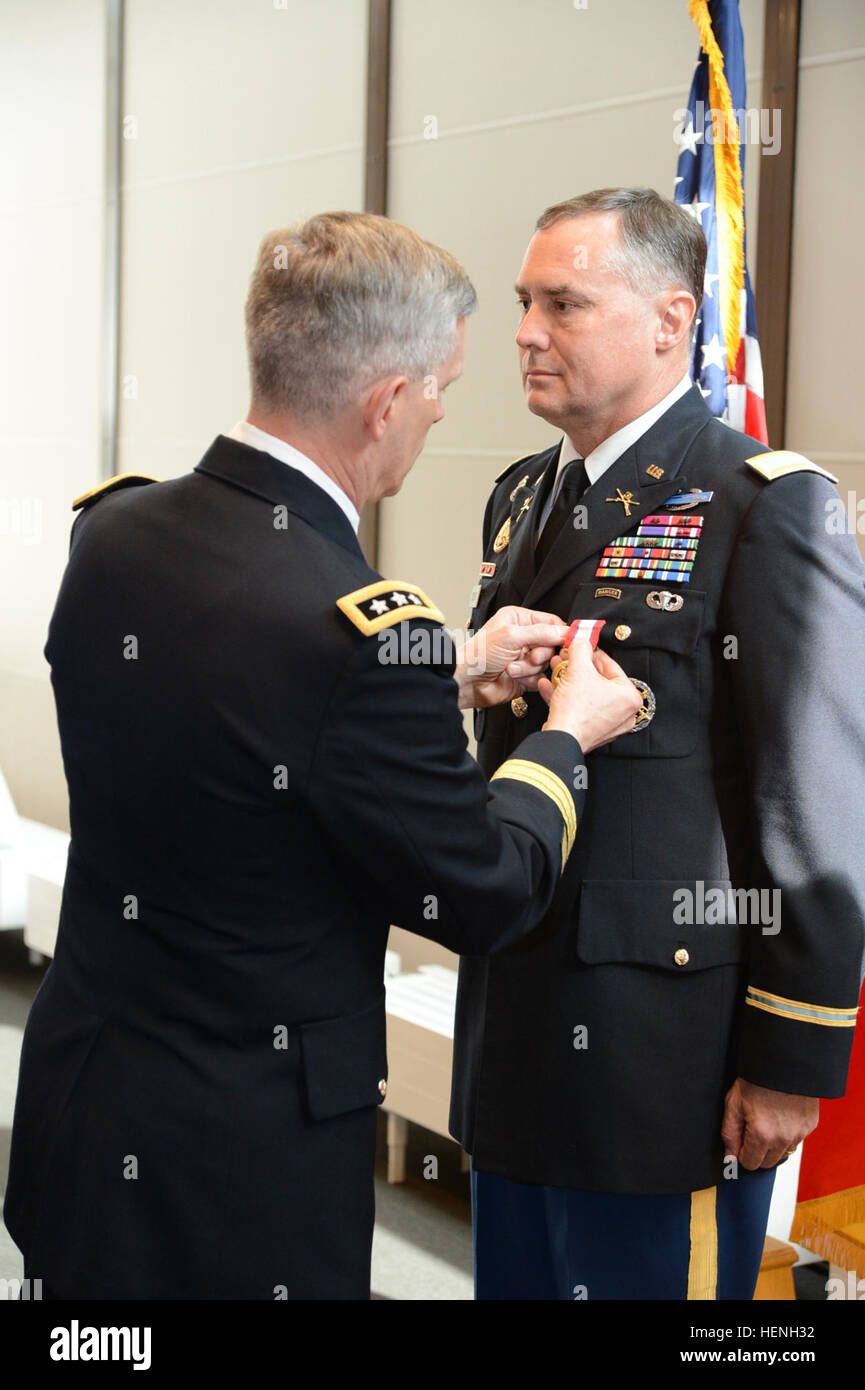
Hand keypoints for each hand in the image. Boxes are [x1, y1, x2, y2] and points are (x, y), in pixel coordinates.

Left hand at [455, 606, 569, 709]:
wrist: (466, 681)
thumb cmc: (478, 654)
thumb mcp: (511, 636)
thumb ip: (542, 633)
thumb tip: (566, 632)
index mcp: (519, 620)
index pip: (552, 623)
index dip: (561, 634)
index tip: (567, 642)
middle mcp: (523, 637)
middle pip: (552, 645)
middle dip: (541, 653)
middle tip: (530, 656)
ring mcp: (524, 657)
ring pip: (546, 663)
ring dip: (530, 668)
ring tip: (512, 667)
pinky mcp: (524, 676)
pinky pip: (540, 678)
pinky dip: (529, 679)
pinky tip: (513, 676)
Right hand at [538, 640, 642, 752]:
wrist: (560, 739)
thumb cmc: (576, 710)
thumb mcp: (578, 669)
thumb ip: (580, 649)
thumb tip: (581, 640)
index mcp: (629, 697)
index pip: (611, 666)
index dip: (591, 653)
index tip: (582, 646)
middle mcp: (624, 713)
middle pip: (598, 680)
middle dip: (576, 668)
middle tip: (565, 658)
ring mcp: (608, 725)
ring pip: (586, 694)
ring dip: (568, 681)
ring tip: (555, 670)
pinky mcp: (591, 732)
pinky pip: (580, 708)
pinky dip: (566, 697)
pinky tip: (549, 687)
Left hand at [720, 1077, 819, 1169]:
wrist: (784, 1061)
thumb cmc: (756, 1079)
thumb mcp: (734, 1104)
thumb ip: (729, 1134)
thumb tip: (729, 1159)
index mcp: (762, 1135)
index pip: (750, 1164)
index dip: (741, 1152)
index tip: (740, 1138)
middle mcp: (784, 1139)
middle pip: (767, 1163)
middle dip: (756, 1151)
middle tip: (751, 1127)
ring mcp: (800, 1133)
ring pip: (782, 1153)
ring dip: (773, 1144)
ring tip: (767, 1119)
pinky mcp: (810, 1126)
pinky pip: (795, 1140)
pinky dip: (787, 1134)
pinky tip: (780, 1115)